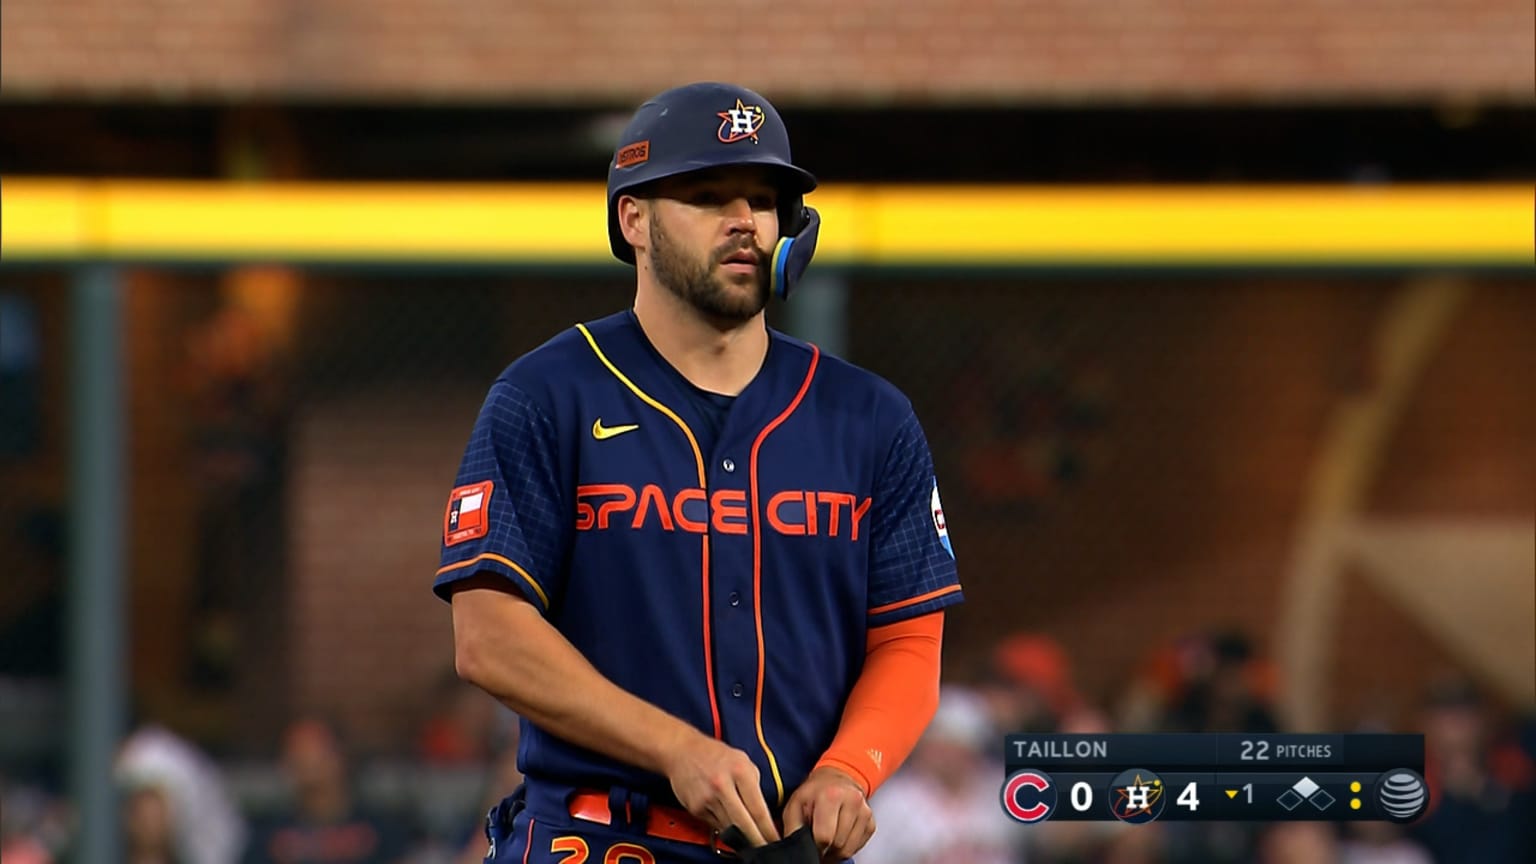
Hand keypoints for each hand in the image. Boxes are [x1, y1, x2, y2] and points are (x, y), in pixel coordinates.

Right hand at [661, 730, 780, 845]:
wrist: (682, 751)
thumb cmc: (715, 755)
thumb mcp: (742, 760)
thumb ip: (754, 783)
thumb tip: (762, 810)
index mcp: (739, 771)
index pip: (758, 809)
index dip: (768, 829)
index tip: (775, 840)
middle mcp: (723, 785)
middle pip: (744, 824)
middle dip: (757, 841)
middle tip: (765, 850)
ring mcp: (707, 799)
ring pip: (729, 828)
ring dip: (741, 838)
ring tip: (751, 841)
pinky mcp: (696, 808)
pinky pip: (715, 824)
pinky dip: (725, 828)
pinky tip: (730, 826)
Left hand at [782, 766, 873, 860]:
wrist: (835, 779)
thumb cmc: (814, 793)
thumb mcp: (795, 805)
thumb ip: (793, 828)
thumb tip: (798, 850)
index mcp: (831, 795)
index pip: (825, 837)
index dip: (815, 846)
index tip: (811, 842)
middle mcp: (852, 801)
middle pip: (838, 845)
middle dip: (825, 848)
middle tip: (817, 839)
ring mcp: (865, 812)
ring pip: (849, 850)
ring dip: (835, 850)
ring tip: (827, 838)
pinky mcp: (871, 823)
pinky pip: (857, 847)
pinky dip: (846, 847)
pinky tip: (839, 835)